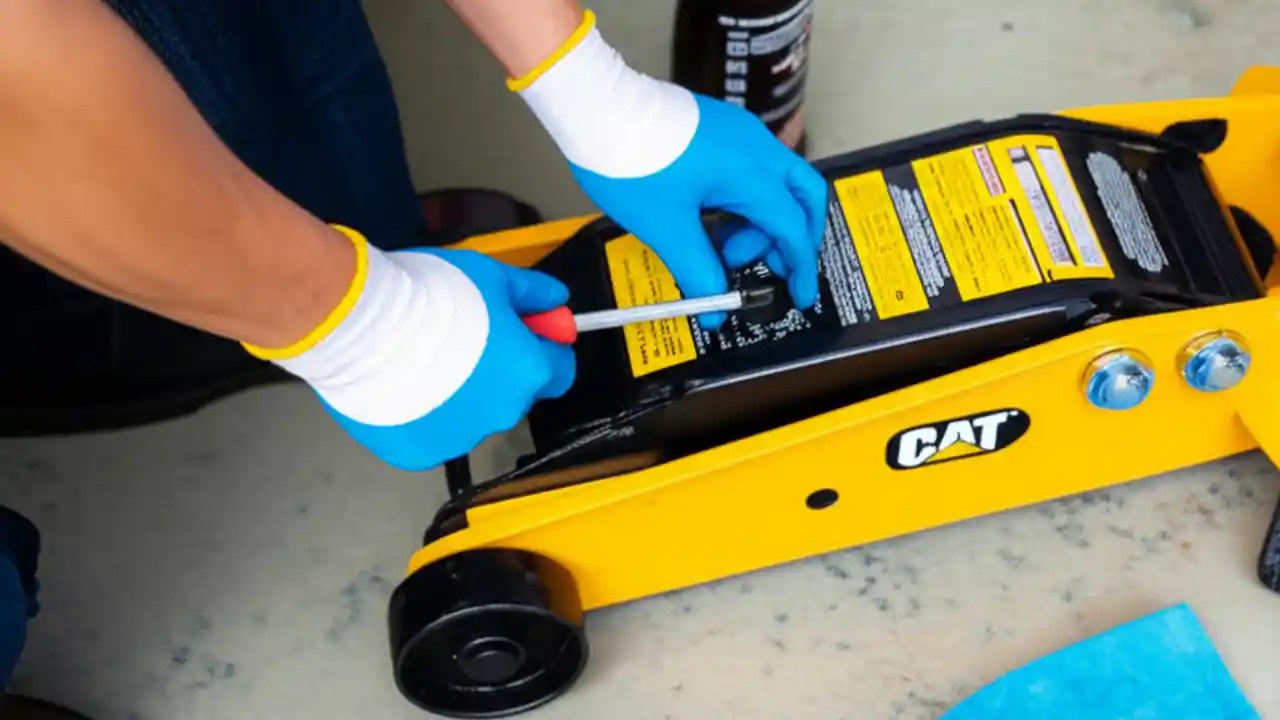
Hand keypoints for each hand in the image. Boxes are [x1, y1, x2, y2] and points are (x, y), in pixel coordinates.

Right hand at [248, 227, 574, 470]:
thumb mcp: (490, 275)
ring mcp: (461, 438)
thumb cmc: (429, 295)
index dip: (541, 348)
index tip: (520, 332)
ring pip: (470, 416)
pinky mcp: (420, 453)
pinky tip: (399, 385)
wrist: (360, 324)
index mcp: (528, 371)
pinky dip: (421, 414)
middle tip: (459, 340)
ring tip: (419, 360)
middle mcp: (503, 412)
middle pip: (512, 394)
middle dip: (496, 372)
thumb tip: (556, 300)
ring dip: (457, 395)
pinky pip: (431, 433)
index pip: (559, 371)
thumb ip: (531, 292)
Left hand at [512, 10, 827, 327]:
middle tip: (771, 269)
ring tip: (720, 248)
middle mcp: (755, 146)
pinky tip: (713, 221)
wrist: (596, 107)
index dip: (799, 266)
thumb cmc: (628, 158)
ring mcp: (741, 133)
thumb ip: (698, 272)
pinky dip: (746, 202)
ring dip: (761, 223)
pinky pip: (753, 170)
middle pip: (803, 198)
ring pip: (778, 184)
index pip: (791, 227)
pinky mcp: (723, 129)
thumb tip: (714, 309)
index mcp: (749, 171)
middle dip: (794, 238)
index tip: (799, 294)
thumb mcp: (666, 229)